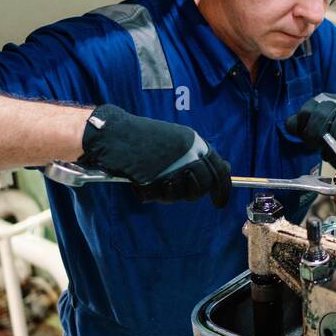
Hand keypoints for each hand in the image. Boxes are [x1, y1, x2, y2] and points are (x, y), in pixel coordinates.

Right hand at [79, 105, 230, 206]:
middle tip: (173, 187)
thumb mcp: (175, 139)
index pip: (219, 169)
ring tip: (153, 178)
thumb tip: (218, 172)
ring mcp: (171, 167)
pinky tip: (140, 179)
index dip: (222, 189)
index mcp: (195, 142)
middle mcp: (187, 154)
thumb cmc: (141, 137)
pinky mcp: (153, 179)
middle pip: (200, 187)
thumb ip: (194, 156)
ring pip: (178, 195)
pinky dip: (146, 192)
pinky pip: (154, 196)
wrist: (114, 133)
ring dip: (165, 193)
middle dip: (190, 193)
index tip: (219, 202)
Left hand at [285, 93, 335, 162]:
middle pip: (322, 114)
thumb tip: (291, 125)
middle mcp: (335, 103)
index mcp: (320, 101)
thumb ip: (297, 125)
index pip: (306, 111)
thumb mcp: (310, 125)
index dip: (302, 126)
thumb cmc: (329, 128)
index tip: (304, 137)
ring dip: (331, 143)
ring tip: (326, 153)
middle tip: (314, 146)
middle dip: (315, 134)